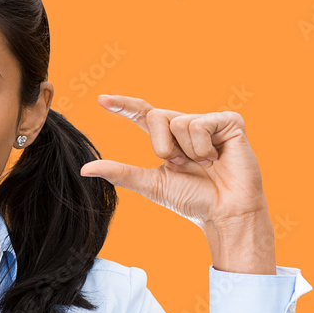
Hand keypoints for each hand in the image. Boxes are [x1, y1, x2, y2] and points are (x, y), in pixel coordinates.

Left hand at [79, 95, 267, 229]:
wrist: (224, 212)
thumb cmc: (192, 200)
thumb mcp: (151, 184)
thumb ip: (120, 172)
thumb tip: (84, 169)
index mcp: (167, 138)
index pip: (142, 114)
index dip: (123, 106)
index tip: (101, 100)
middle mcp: (185, 125)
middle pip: (155, 116)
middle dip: (162, 146)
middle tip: (182, 165)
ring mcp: (208, 122)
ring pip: (177, 121)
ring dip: (186, 151)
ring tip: (204, 163)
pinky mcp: (229, 121)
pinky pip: (199, 124)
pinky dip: (202, 147)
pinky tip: (217, 157)